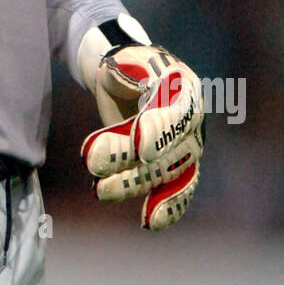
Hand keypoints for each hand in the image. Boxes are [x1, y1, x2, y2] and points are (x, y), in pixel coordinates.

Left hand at [80, 41, 205, 229]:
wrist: (129, 78)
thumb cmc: (125, 66)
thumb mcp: (121, 62)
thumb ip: (127, 74)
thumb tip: (133, 85)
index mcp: (184, 86)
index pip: (177, 112)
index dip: (160, 129)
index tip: (141, 146)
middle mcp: (192, 119)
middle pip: (168, 147)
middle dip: (129, 157)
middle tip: (91, 161)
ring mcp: (187, 145)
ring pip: (167, 172)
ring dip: (136, 184)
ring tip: (102, 191)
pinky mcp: (175, 166)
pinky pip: (178, 189)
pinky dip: (169, 207)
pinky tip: (151, 221)